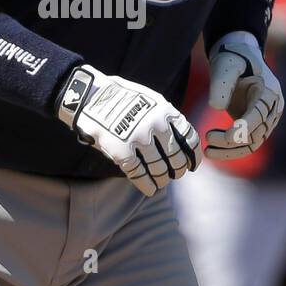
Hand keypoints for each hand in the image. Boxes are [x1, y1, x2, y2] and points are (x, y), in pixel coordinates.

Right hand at [58, 63, 199, 196]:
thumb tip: (180, 143)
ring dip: (162, 179)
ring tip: (161, 183)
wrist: (92, 96)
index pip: (189, 138)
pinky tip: (150, 190)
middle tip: (176, 174)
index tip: (192, 165)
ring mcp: (139, 139)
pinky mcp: (122, 151)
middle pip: (176, 157)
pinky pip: (139, 174)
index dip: (193, 155)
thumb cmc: (122, 98)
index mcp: (166, 111)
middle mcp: (156, 125)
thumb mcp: (150, 100)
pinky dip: (147, 185)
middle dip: (178, 169)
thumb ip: (165, 118)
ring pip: (159, 168)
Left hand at [204, 31, 283, 160]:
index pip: (260, 115)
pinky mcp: (256, 125)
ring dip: (230, 151)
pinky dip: (231, 150)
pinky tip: (212, 148)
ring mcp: (267, 118)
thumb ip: (221, 83)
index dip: (245, 127)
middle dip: (232, 141)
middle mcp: (273, 108)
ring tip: (207, 150)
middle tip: (207, 137)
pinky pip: (247, 143)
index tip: (227, 137)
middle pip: (256, 133)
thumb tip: (215, 107)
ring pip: (252, 143)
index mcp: (269, 92)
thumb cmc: (232, 58)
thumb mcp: (225, 65)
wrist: (238, 56)